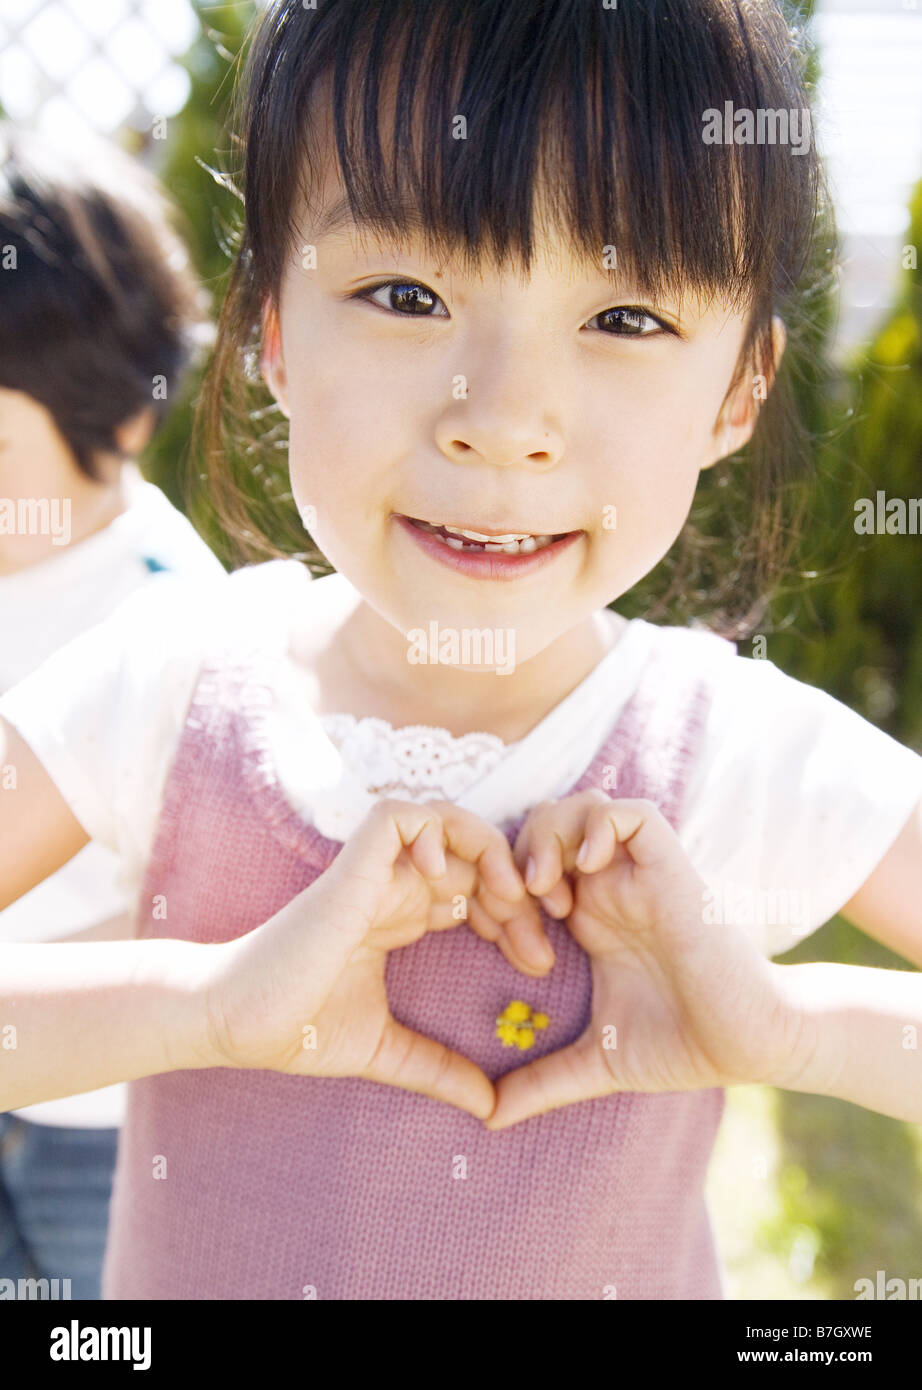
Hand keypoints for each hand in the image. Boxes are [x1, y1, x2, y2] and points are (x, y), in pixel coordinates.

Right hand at [202, 798, 549, 1117]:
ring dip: (488, 849)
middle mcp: (393, 887)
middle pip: (476, 857)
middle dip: (519, 892)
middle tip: (538, 944)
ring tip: (510, 897)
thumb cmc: (298, 1029)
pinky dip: (433, 829)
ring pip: (445, 819)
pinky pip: (399, 816)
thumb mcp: (387, 1051)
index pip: (480, 892)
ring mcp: (372, 873)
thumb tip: (490, 1107)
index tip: (539, 964)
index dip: (518, 917)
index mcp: (403, 915)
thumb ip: (438, 1069)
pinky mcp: (350, 868)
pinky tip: (447, 880)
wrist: (236, 1024)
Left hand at [484, 791, 806, 1128]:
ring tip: (546, 887)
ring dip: (551, 834)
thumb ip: (543, 1082)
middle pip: (547, 821)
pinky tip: (584, 871)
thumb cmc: (684, 1045)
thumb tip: (488, 1118)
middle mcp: (610, 887)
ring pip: (583, 805)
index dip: (499, 885)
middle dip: (516, 851)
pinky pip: (630, 813)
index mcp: (589, 917)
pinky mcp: (670, 867)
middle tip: (514, 902)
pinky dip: (599, 826)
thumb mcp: (597, 1062)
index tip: (494, 931)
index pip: (527, 864)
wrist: (753, 1044)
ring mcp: (640, 873)